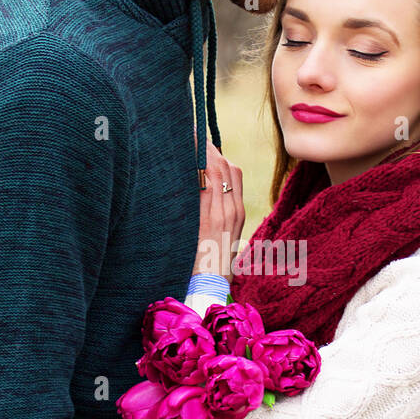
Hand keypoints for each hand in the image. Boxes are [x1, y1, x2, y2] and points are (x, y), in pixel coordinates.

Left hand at [193, 133, 244, 280]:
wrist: (211, 287)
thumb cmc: (211, 265)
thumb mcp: (221, 238)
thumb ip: (216, 215)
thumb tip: (202, 196)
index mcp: (238, 213)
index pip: (234, 172)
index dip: (218, 153)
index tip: (203, 142)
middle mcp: (233, 210)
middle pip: (225, 166)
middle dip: (207, 146)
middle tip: (189, 131)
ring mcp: (221, 213)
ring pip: (215, 170)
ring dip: (200, 150)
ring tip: (184, 135)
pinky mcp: (208, 219)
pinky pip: (203, 185)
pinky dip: (194, 167)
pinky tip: (181, 156)